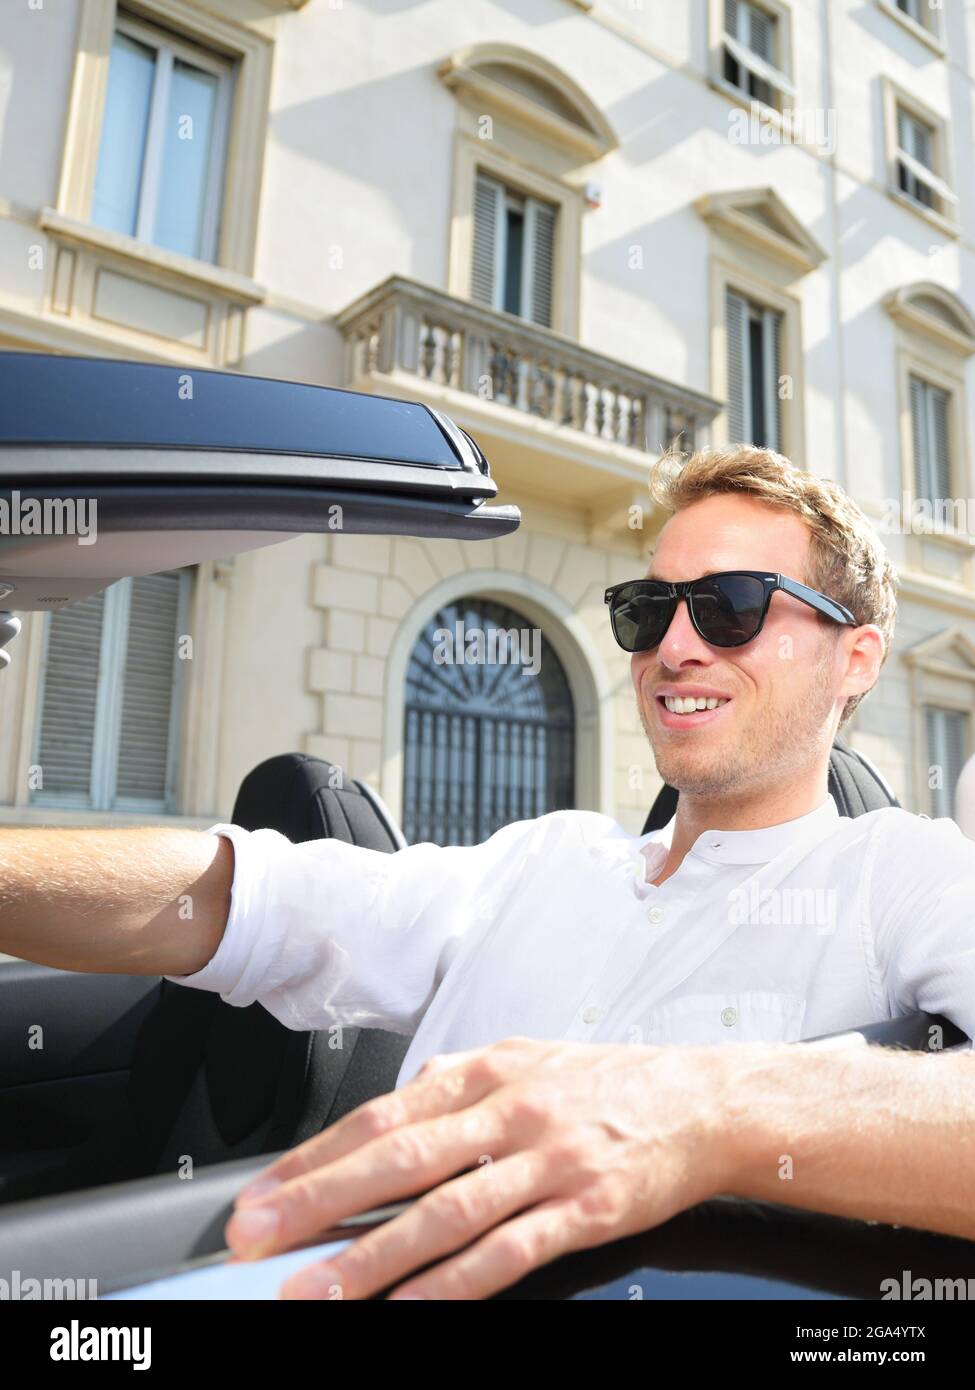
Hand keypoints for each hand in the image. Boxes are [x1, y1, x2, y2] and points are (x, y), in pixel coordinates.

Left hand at [224, 1036, 734, 1299]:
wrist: (702, 1101)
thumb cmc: (609, 1081)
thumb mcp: (526, 1056)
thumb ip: (459, 1076)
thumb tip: (398, 1096)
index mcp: (487, 1071)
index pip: (381, 1116)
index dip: (315, 1156)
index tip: (264, 1192)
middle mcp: (509, 1110)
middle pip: (397, 1160)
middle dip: (317, 1202)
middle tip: (256, 1238)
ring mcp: (547, 1161)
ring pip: (444, 1212)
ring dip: (371, 1255)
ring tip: (315, 1289)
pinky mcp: (584, 1209)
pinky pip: (509, 1251)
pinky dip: (454, 1283)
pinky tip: (410, 1306)